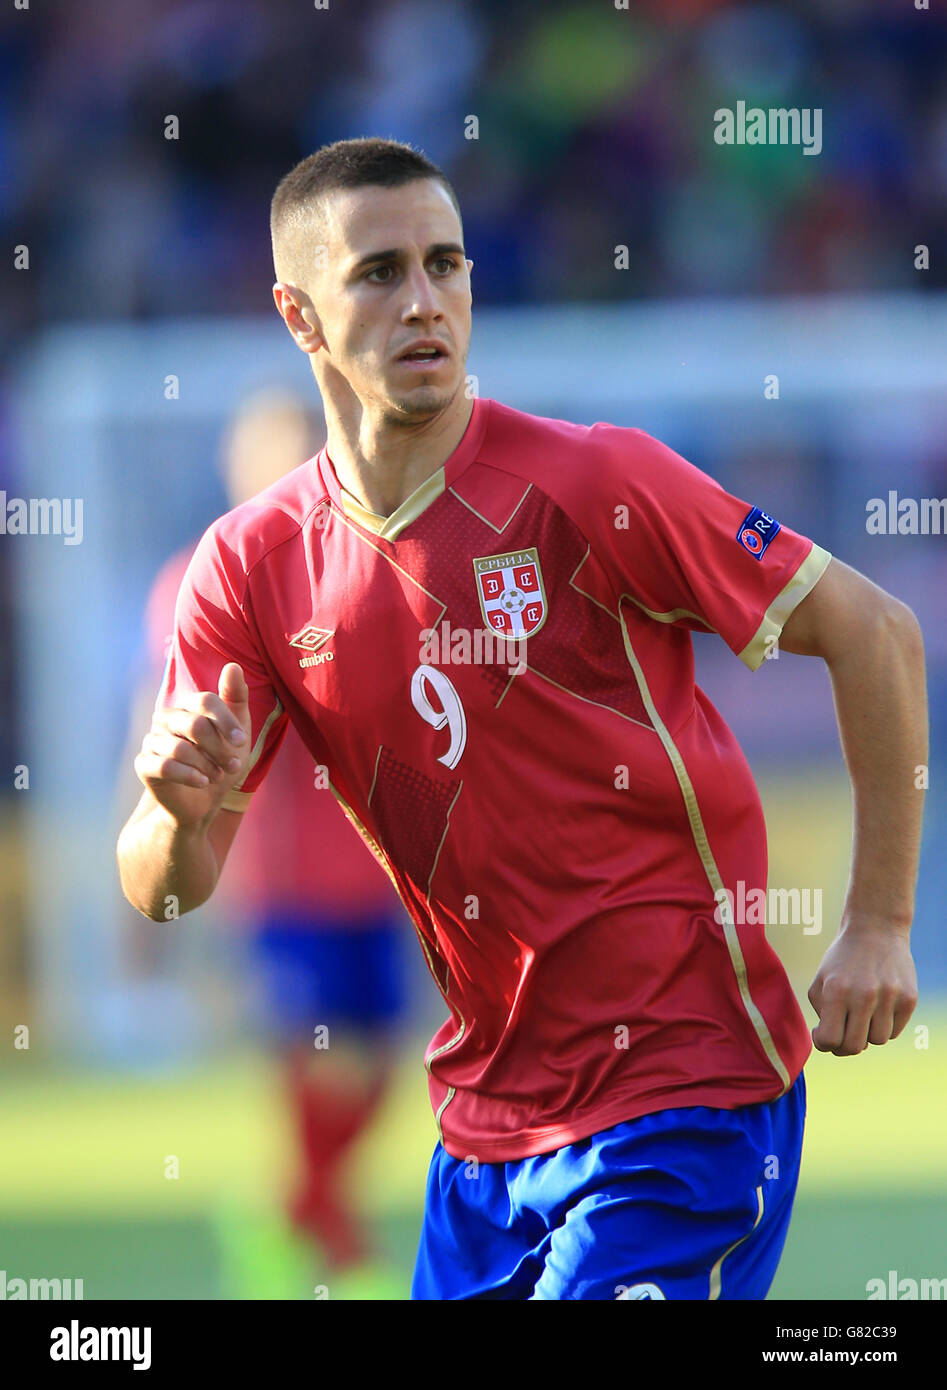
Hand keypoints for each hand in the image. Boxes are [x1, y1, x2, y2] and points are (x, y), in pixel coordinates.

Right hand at [134, 663, 251, 827]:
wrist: (204, 802)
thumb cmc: (222, 762)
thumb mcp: (238, 732)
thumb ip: (236, 699)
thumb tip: (233, 666)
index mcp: (188, 707)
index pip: (205, 701)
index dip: (226, 721)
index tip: (241, 742)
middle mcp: (166, 719)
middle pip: (195, 725)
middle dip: (219, 748)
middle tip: (233, 765)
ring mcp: (152, 741)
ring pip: (180, 748)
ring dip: (206, 765)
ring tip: (217, 775)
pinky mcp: (143, 765)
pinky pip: (164, 766)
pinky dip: (188, 775)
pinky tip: (202, 783)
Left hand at [807, 917, 917, 1055]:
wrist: (876, 930)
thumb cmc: (842, 960)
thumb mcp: (821, 980)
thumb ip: (821, 1013)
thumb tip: (833, 1044)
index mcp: (836, 991)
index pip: (829, 1040)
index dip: (823, 1044)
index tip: (822, 1033)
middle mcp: (864, 995)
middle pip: (854, 1047)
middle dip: (844, 1046)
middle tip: (843, 1032)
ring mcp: (890, 997)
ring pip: (878, 1040)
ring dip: (867, 1033)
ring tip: (862, 1014)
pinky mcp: (909, 999)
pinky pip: (895, 1031)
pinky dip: (885, 1025)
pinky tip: (878, 1008)